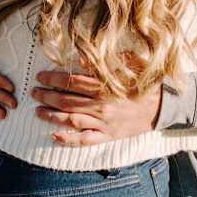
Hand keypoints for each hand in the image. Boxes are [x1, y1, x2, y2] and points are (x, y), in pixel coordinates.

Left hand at [31, 70, 161, 145]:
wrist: (162, 107)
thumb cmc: (144, 83)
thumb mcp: (130, 64)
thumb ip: (106, 61)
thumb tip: (80, 57)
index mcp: (105, 86)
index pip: (72, 82)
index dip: (53, 79)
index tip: (40, 76)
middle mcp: (102, 105)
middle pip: (67, 101)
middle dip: (47, 96)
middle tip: (33, 92)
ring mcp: (104, 122)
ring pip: (71, 120)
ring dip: (51, 116)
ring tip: (37, 111)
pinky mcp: (108, 136)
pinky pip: (84, 139)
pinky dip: (67, 138)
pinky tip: (54, 135)